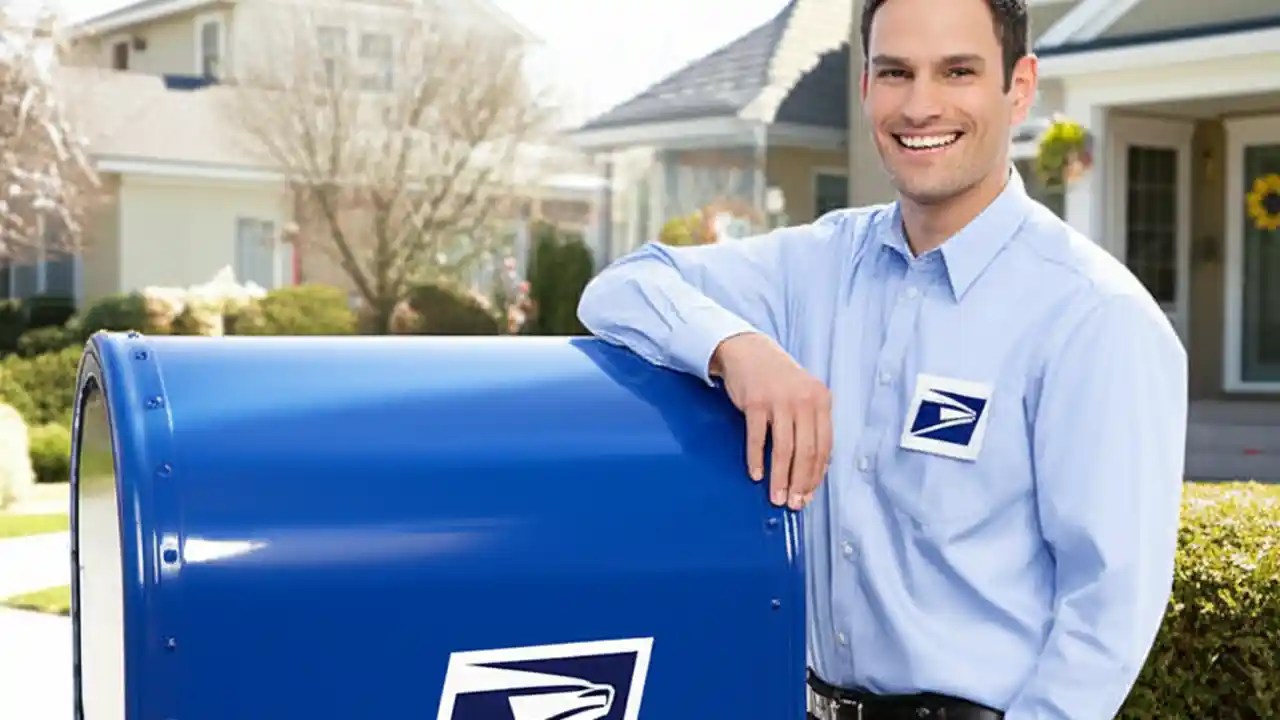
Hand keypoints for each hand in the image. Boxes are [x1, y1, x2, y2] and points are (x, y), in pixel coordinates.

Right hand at [710, 332, 832, 509]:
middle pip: (806, 452)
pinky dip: (756, 459)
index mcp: (821, 400)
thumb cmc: (776, 379)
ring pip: (784, 449)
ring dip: (780, 478)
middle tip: (793, 503)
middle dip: (800, 483)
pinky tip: (756, 474)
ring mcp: (779, 400)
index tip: (808, 495)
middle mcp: (804, 400)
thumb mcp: (803, 395)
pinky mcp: (755, 402)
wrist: (747, 351)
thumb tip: (815, 468)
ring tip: (775, 497)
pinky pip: (757, 439)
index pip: (824, 446)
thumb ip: (811, 425)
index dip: (816, 476)